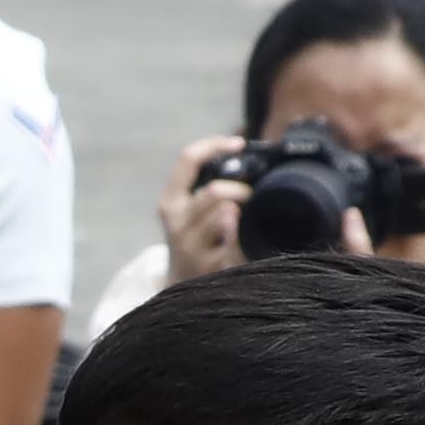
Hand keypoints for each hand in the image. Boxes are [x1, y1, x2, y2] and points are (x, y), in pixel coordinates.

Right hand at [156, 136, 257, 284]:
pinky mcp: (212, 267)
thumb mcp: (190, 210)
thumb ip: (207, 180)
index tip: (239, 143)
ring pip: (226, 215)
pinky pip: (238, 243)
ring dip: (246, 212)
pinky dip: (248, 236)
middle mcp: (177, 223)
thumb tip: (242, 136)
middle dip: (241, 189)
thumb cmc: (196, 240)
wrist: (181, 289)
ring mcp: (192, 248)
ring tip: (252, 216)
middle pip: (215, 192)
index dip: (215, 144)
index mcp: (170, 202)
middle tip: (253, 195)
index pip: (188, 160)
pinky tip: (251, 236)